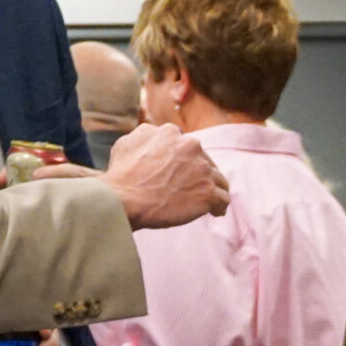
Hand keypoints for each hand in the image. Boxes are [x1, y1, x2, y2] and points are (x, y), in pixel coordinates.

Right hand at [58, 122, 228, 227]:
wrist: (124, 198)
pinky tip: (214, 213)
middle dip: (201, 175)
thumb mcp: (129, 141)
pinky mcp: (208, 192)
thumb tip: (155, 132)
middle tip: (195, 189)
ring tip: (210, 203)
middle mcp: (191, 146)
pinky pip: (223, 199)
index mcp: (172, 133)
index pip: (188, 146)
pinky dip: (219, 206)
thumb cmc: (122, 174)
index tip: (184, 172)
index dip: (187, 161)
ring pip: (218, 179)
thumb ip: (148, 135)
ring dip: (213, 189)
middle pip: (206, 161)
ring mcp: (202, 170)